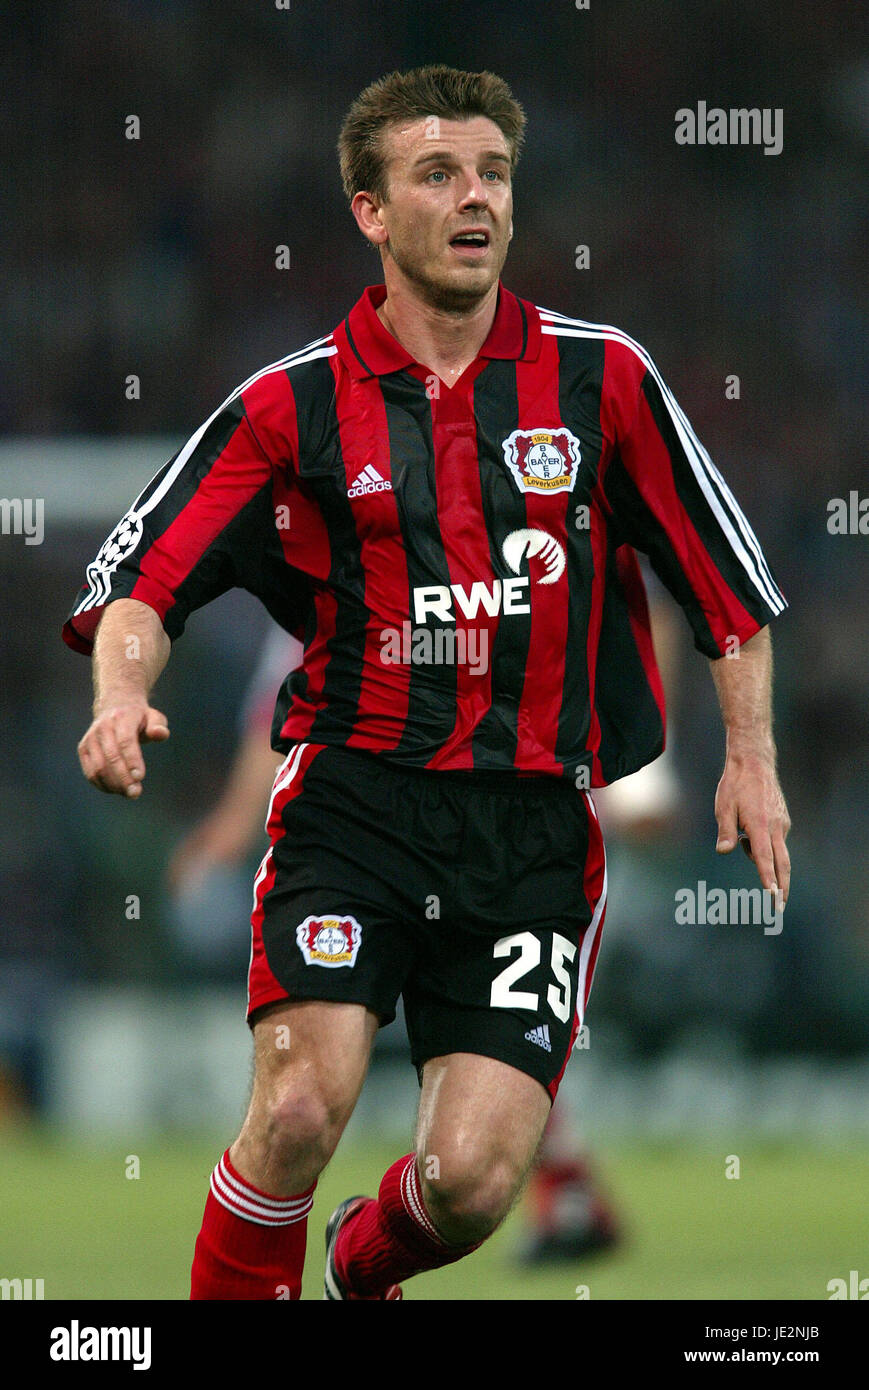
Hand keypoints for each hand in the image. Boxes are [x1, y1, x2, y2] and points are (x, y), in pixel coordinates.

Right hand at [78, 699, 169, 797]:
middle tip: (136, 793)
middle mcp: (102, 727)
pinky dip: (103, 785)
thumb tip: (160, 734)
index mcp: (122, 717)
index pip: (125, 741)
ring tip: (129, 793)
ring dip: (113, 785)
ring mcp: (90, 738)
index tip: (140, 777)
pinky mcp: (83, 749)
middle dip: (123, 778)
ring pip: (98, 767)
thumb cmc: (139, 718)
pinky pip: (90, 772)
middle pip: (111, 757)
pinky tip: (117, 790)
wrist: (114, 707)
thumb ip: (159, 726)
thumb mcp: (154, 717)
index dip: (132, 760)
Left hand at [714, 751, 790, 903]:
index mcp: (759, 825)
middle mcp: (776, 826)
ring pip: (777, 852)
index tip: (772, 895)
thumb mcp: (723, 807)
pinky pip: (774, 841)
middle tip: (780, 907)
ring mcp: (782, 824)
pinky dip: (764, 845)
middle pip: (782, 863)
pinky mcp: (783, 820)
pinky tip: (748, 828)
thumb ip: (726, 831)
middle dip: (782, 886)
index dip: (767, 877)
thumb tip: (724, 851)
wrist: (754, 763)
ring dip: (763, 859)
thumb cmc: (735, 785)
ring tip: (741, 834)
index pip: (763, 857)